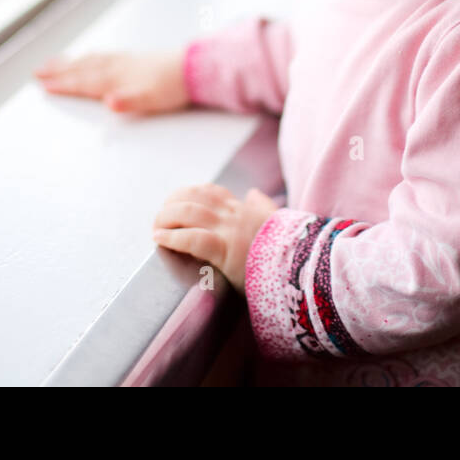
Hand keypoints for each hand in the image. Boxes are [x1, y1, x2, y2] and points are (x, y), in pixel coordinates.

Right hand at [34, 50, 188, 114]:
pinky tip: (88, 56)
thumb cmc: (172, 87)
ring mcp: (124, 60)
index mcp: (117, 78)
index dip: (63, 85)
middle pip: (81, 68)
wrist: (193, 69)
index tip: (43, 87)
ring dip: (69, 62)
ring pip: (89, 60)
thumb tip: (109, 102)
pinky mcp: (133, 58)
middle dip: (58, 71)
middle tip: (36, 72)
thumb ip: (129, 101)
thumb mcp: (151, 99)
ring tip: (52, 62)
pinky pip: (102, 55)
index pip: (84, 82)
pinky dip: (88, 56)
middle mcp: (116, 67)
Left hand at [152, 184, 278, 293]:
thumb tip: (253, 194)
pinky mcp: (227, 252)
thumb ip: (264, 206)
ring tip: (156, 228)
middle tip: (159, 218)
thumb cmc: (289, 249)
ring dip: (166, 219)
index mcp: (245, 209)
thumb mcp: (278, 221)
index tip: (175, 203)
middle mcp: (235, 215)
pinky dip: (173, 238)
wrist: (304, 268)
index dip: (188, 195)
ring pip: (189, 213)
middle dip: (171, 205)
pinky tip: (160, 240)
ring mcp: (231, 231)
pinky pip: (194, 239)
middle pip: (194, 197)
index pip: (211, 192)